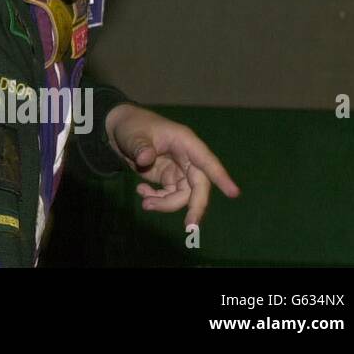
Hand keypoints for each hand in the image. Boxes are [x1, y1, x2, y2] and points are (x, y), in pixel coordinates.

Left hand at [104, 103, 239, 225]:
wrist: (119, 130)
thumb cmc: (132, 126)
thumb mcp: (133, 134)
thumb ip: (140, 147)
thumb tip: (145, 159)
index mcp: (185, 142)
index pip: (207, 161)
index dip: (220, 176)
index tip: (234, 193)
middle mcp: (187, 159)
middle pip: (198, 186)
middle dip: (195, 207)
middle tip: (189, 227)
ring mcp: (179, 171)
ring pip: (183, 196)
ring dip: (166, 204)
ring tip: (145, 203)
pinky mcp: (169, 179)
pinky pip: (169, 196)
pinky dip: (157, 200)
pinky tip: (141, 192)